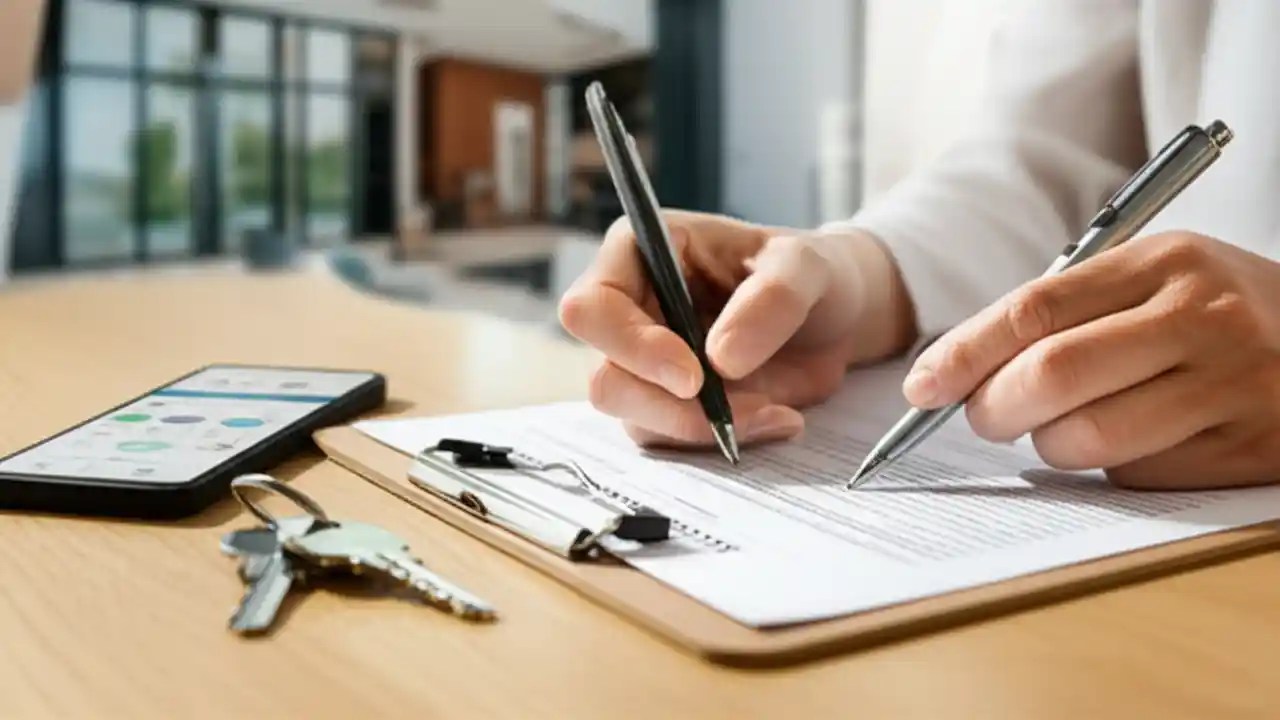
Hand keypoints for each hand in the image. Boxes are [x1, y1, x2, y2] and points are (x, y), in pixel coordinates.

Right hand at [559, 210, 914, 447]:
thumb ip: (773, 298)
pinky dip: (722, 439)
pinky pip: (672, 439)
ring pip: (635, 418)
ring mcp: (643, 364)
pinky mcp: (667, 405)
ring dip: (701, 428)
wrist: (834, 317)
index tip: (694, 376)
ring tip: (776, 411)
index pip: (592, 306)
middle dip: (667, 406)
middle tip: (733, 411)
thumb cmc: (807, 272)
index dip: (633, 346)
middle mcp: (628, 310)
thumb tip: (721, 359)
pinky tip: (776, 417)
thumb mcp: (806, 265)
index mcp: (639, 252)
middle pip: (604, 377)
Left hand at [905, 231, 1279, 488]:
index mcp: (1164, 262)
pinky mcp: (1250, 449)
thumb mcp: (1150, 283)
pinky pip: (1137, 474)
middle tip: (984, 416)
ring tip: (1065, 427)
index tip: (922, 386)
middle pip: (1052, 374)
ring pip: (1088, 436)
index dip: (964, 353)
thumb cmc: (1211, 315)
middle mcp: (1203, 317)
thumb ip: (1062, 316)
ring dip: (1050, 445)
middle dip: (993, 407)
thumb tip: (953, 377)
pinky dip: (1112, 468)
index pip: (1035, 310)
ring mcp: (1234, 385)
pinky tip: (1139, 439)